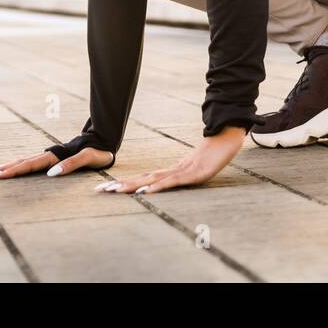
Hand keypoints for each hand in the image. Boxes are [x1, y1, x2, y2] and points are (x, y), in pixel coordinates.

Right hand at [0, 146, 114, 180]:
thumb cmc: (97, 153)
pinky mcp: (50, 160)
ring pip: (22, 162)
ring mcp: (48, 157)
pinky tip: (6, 172)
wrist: (104, 141)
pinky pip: (29, 164)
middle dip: (1, 170)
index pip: (29, 165)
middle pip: (20, 163)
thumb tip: (52, 173)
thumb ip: (72, 164)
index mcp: (54, 157)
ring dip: (5, 168)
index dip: (13, 171)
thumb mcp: (88, 158)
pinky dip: (16, 168)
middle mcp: (48, 156)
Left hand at [98, 126, 245, 194]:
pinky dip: (156, 187)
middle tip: (100, 190)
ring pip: (152, 180)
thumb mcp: (197, 168)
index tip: (107, 188)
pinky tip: (144, 192)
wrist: (227, 135)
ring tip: (115, 190)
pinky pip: (171, 182)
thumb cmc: (214, 152)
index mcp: (172, 171)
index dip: (125, 183)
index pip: (144, 178)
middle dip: (121, 185)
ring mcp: (182, 172)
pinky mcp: (193, 174)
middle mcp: (172, 170)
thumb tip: (172, 180)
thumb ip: (185, 174)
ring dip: (132, 186)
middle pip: (142, 178)